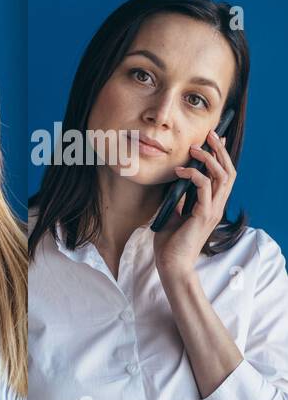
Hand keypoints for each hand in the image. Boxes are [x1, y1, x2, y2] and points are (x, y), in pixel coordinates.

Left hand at [154, 129, 234, 280]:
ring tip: (195, 148)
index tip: (214, 140)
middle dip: (220, 150)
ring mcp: (212, 210)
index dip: (222, 156)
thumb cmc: (170, 243)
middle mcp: (216, 206)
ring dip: (209, 158)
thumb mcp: (174, 215)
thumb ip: (180, 200)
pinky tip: (180, 170)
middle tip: (211, 134)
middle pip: (228, 171)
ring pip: (221, 176)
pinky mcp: (204, 215)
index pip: (224, 176)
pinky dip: (194, 174)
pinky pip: (204, 187)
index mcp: (212, 205)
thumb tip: (176, 184)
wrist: (171, 265)